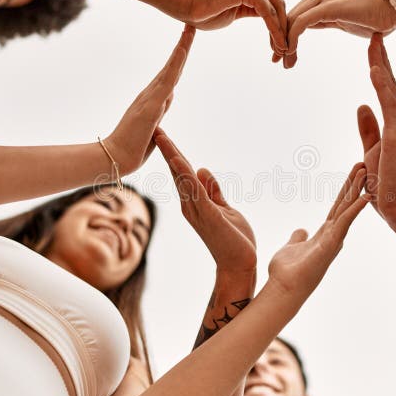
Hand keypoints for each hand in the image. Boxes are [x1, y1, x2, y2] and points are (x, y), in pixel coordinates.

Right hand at [105, 26, 193, 174]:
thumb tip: (164, 104)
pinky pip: (167, 80)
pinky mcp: (151, 104)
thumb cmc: (132, 148)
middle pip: (172, 66)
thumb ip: (158, 116)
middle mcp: (151, 94)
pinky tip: (182, 50)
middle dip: (182, 46)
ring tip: (190, 30)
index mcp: (153, 100)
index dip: (178, 59)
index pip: (170, 76)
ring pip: (171, 69)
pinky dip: (175, 64)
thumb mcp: (152, 130)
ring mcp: (151, 97)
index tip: (186, 44)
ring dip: (181, 49)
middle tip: (191, 26)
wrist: (116, 158)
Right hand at [154, 129, 255, 274]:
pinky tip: (178, 160)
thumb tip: (202, 169)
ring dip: (172, 156)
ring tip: (162, 137)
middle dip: (167, 150)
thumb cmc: (234, 240)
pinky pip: (194, 190)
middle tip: (155, 129)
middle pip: (177, 172)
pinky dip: (185, 174)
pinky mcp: (207, 215)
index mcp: (195, 203)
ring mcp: (197, 210)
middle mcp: (191, 205)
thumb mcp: (224, 209)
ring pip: (182, 177)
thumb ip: (213, 191)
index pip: (182, 173)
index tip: (163, 136)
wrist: (239, 265)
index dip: (174, 154)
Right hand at [179, 0, 287, 60]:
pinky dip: (274, 29)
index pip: (271, 0)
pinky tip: (276, 43)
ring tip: (282, 51)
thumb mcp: (235, 9)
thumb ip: (251, 9)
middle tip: (285, 50)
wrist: (182, 2)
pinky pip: (267, 11)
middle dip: (283, 28)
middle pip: (277, 2)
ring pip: (275, 6)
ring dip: (281, 31)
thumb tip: (267, 17)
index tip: (279, 43)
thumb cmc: (202, 10)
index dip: (278, 23)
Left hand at [267, 163, 367, 296]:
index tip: (355, 173)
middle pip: (346, 205)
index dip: (346, 190)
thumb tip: (301, 230)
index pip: (338, 207)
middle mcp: (333, 237)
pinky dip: (354, 210)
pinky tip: (363, 198)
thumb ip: (298, 238)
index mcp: (325, 235)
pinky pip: (344, 223)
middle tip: (364, 165)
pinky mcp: (330, 246)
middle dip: (355, 185)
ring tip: (365, 172)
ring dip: (357, 191)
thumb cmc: (287, 272)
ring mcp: (334, 241)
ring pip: (348, 210)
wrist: (283, 289)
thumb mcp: (291, 247)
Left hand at [283, 0, 395, 67]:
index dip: (283, 35)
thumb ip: (324, 21)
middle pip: (289, 17)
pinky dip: (293, 38)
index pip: (294, 15)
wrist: (395, 10)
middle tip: (276, 61)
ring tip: (284, 62)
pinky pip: (302, 23)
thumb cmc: (374, 18)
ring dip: (284, 43)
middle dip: (279, 41)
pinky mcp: (329, 6)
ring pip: (292, 20)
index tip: (280, 55)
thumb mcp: (342, 20)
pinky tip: (291, 52)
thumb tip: (309, 27)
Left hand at [357, 34, 395, 224]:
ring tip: (373, 41)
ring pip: (390, 89)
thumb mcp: (373, 152)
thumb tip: (362, 105)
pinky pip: (389, 105)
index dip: (379, 68)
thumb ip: (369, 129)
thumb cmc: (389, 186)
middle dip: (381, 58)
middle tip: (373, 32)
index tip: (372, 47)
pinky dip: (382, 85)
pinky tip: (374, 68)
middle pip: (390, 83)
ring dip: (381, 64)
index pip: (386, 91)